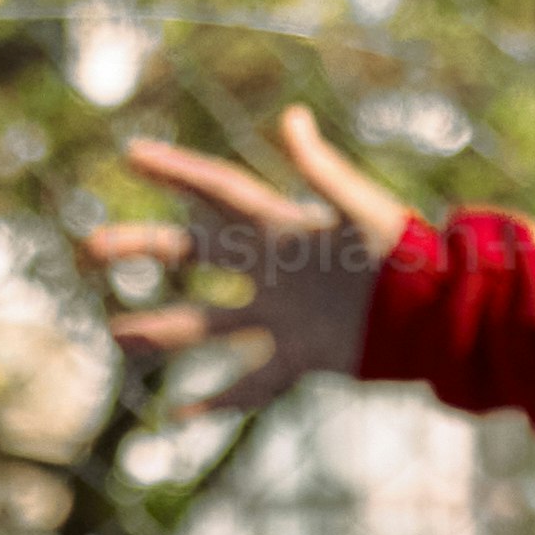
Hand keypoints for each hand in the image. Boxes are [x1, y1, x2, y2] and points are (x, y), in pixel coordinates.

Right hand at [93, 106, 415, 408]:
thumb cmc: (409, 253)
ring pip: (208, 325)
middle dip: (140, 248)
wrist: (444, 313)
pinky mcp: (302, 357)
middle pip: (192, 255)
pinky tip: (182, 416)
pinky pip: (252, 383)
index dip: (176, 170)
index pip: (218, 193)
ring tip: (116, 335)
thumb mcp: (363, 210)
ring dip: (162, 330)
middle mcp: (273, 271)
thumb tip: (290, 119)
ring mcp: (283, 316)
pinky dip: (220, 401)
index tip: (131, 153)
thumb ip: (323, 171)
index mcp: (284, 228)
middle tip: (89, 246)